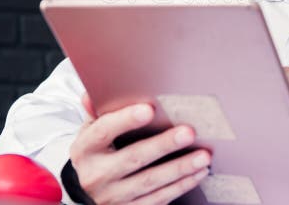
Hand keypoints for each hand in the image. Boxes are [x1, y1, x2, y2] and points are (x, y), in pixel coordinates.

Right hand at [68, 93, 210, 204]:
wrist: (88, 192)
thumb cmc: (95, 154)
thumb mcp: (89, 132)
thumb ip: (97, 112)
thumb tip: (91, 94)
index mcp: (86, 149)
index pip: (104, 131)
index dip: (125, 120)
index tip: (149, 110)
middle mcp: (97, 174)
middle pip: (133, 158)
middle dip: (163, 145)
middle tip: (188, 133)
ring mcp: (113, 196)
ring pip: (150, 181)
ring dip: (180, 168)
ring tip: (202, 156)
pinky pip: (158, 199)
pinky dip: (181, 186)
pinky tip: (197, 173)